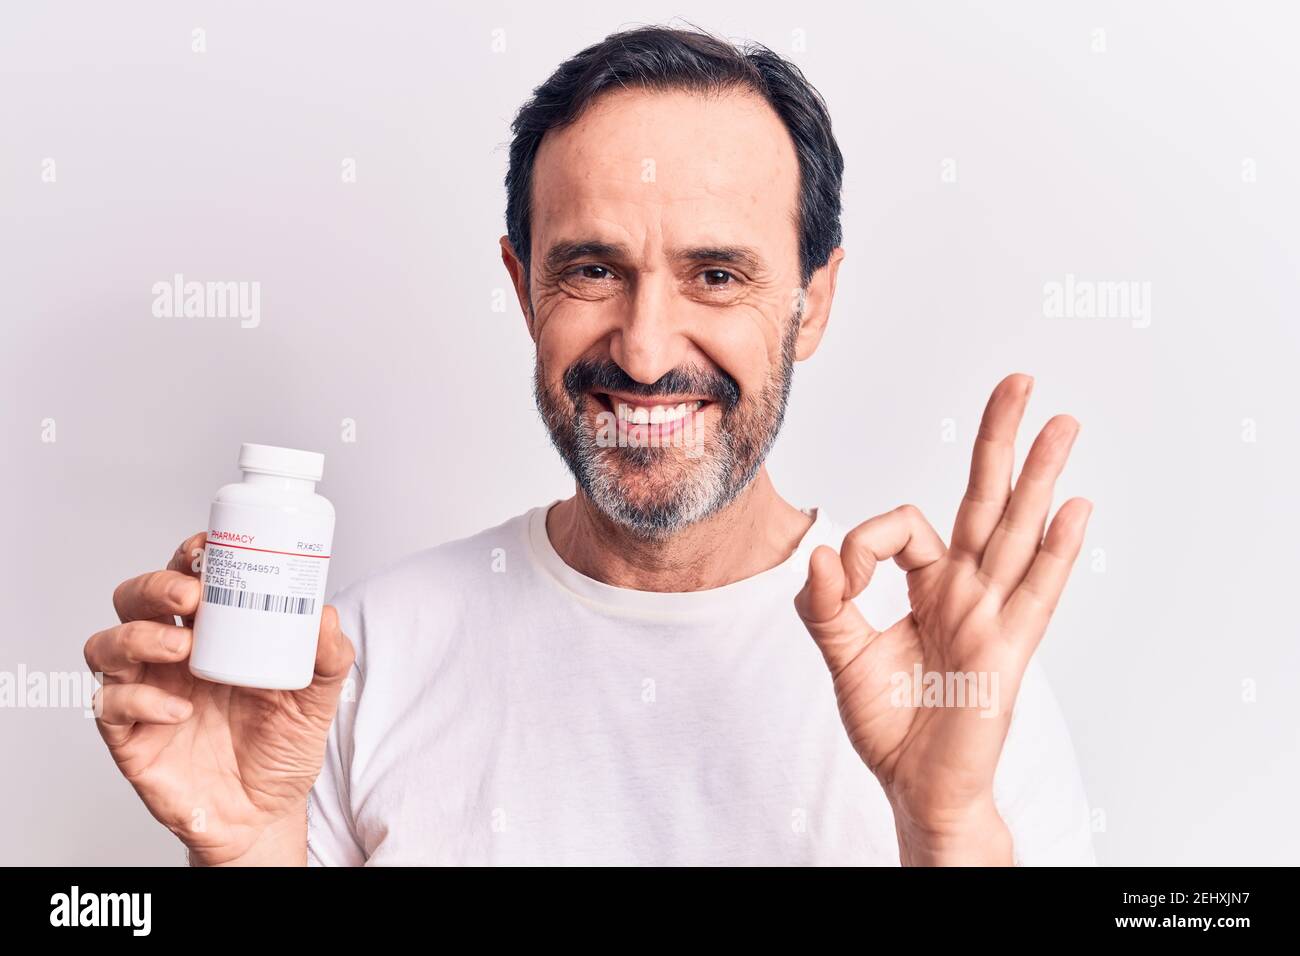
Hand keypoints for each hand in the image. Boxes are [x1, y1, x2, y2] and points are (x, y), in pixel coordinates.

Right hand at [85, 532, 354, 864]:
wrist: (265, 812)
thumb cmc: (281, 746)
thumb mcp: (319, 697)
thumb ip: (329, 657)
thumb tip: (324, 613)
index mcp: (211, 633)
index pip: (184, 578)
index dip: (186, 556)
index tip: (206, 547)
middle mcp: (170, 656)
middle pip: (133, 600)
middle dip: (154, 586)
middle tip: (190, 595)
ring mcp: (145, 692)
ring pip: (106, 645)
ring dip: (138, 636)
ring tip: (182, 648)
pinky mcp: (129, 736)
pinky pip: (110, 706)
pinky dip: (139, 699)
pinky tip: (178, 709)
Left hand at [794, 374, 1090, 863]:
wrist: (916, 786)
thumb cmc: (890, 724)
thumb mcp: (841, 656)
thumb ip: (825, 604)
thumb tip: (819, 550)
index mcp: (929, 585)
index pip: (905, 527)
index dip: (865, 543)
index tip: (839, 578)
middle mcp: (966, 591)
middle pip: (986, 502)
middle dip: (1001, 440)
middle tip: (1020, 380)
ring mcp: (992, 617)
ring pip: (1016, 532)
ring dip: (1039, 477)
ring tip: (1063, 423)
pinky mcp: (1005, 652)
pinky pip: (1034, 595)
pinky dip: (1054, 553)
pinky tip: (1073, 509)